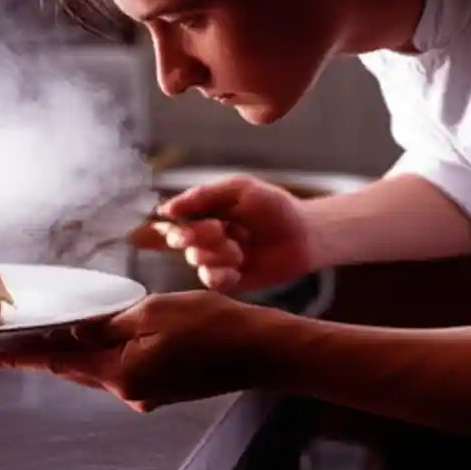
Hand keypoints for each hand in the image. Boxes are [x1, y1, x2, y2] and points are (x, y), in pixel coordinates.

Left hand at [0, 291, 276, 411]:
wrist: (261, 351)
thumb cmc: (214, 325)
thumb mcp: (153, 313)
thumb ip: (107, 326)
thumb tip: (72, 335)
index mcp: (122, 373)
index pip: (59, 362)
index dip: (24, 357)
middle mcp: (129, 392)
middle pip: (76, 369)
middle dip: (49, 353)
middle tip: (17, 339)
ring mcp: (146, 395)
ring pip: (99, 371)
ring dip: (80, 353)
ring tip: (58, 333)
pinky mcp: (161, 390)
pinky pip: (122, 372)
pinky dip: (108, 356)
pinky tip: (107, 337)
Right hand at [153, 176, 315, 292]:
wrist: (305, 235)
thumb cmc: (275, 207)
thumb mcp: (239, 189)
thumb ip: (203, 195)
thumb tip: (166, 209)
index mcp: (205, 213)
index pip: (174, 219)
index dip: (170, 222)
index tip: (176, 221)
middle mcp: (206, 237)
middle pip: (180, 239)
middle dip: (195, 234)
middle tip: (218, 229)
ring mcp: (217, 260)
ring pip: (196, 259)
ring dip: (218, 253)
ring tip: (241, 249)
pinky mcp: (229, 280)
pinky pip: (210, 281)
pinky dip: (222, 274)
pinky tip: (239, 267)